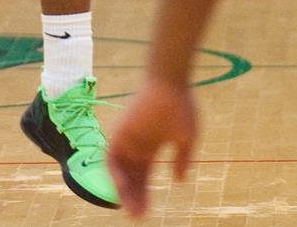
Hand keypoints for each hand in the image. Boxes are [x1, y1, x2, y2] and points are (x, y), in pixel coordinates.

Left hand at [107, 79, 196, 218]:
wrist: (169, 83)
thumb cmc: (181, 106)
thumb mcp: (186, 138)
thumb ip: (182, 159)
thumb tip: (179, 181)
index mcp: (151, 146)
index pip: (144, 176)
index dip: (144, 194)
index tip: (148, 213)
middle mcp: (136, 145)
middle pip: (131, 178)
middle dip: (135, 198)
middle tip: (138, 218)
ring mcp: (126, 139)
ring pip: (120, 172)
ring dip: (123, 192)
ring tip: (131, 210)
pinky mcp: (118, 132)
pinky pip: (110, 159)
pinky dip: (114, 175)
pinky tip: (122, 189)